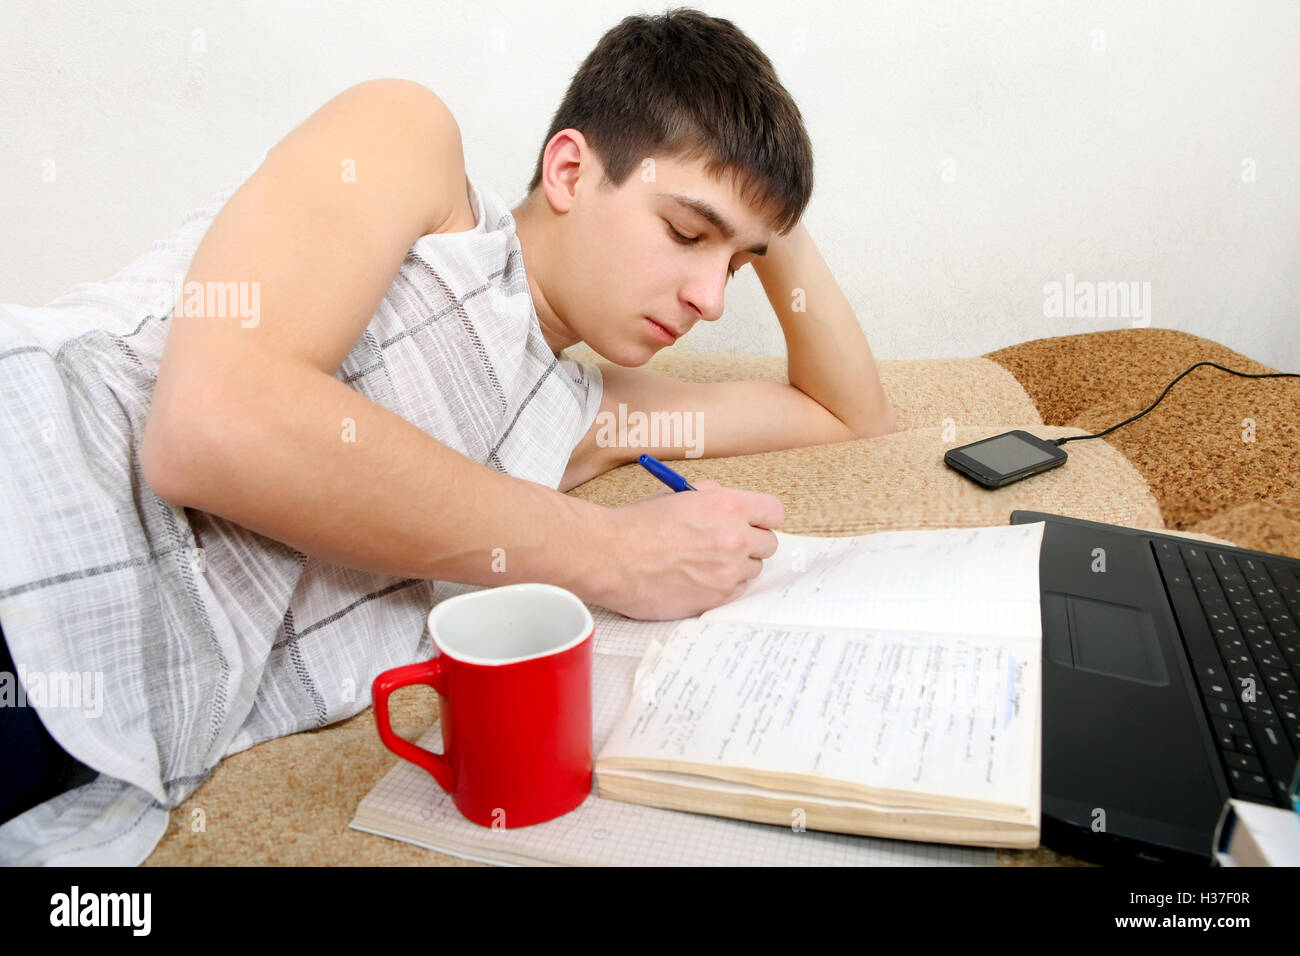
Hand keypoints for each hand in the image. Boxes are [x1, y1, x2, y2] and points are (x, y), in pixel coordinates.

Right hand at [595, 479, 784, 620]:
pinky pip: (736, 591)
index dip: (763, 517)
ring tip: (705, 561)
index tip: (755, 521)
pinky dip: (723, 586)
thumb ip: (713, 497)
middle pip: (769, 544)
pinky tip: (699, 578)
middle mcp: (735, 539)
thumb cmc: (638, 524)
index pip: (774, 512)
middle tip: (727, 542)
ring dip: (736, 566)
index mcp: (728, 506)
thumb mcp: (680, 494)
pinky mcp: (715, 599)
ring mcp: (727, 572)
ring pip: (753, 570)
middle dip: (751, 541)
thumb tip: (731, 505)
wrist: (611, 556)